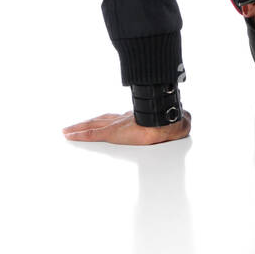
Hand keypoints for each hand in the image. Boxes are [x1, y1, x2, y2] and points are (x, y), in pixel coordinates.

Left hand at [62, 109, 190, 144]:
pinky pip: (91, 134)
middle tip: (73, 126)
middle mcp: (122, 120)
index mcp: (134, 119)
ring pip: (92, 126)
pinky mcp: (112, 133)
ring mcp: (116, 126)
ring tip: (67, 130)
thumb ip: (175, 123)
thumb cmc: (171, 123)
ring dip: (79, 128)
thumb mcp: (172, 124)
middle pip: (100, 120)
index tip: (96, 120)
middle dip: (87, 122)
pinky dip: (79, 134)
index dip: (104, 119)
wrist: (169, 122)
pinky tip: (69, 135)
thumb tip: (186, 121)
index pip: (114, 118)